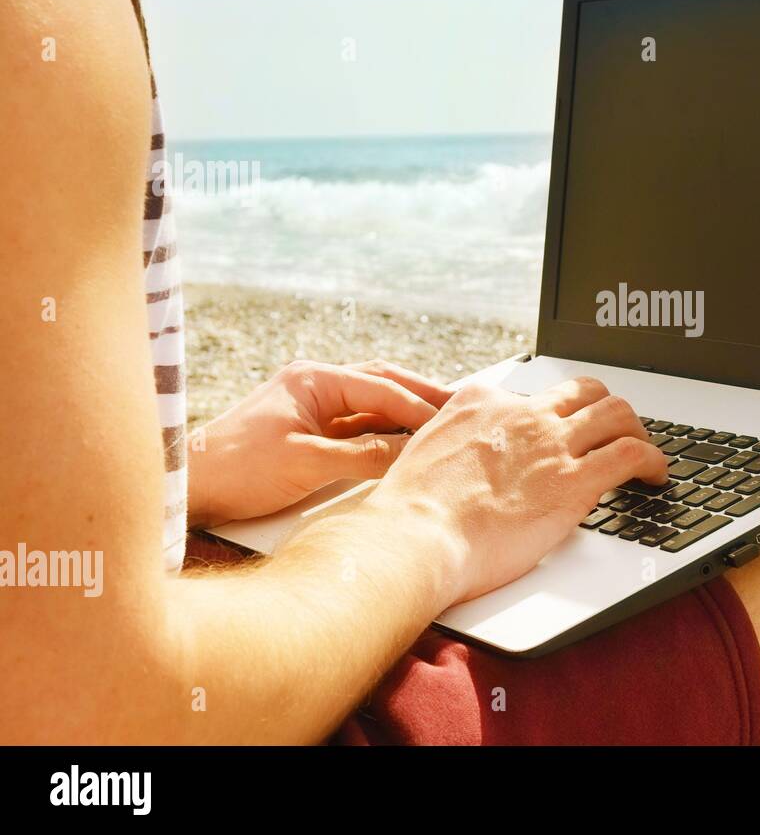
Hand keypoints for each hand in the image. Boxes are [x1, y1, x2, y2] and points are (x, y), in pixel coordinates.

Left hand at [188, 359, 453, 523]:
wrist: (189, 487)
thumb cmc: (237, 470)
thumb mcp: (306, 463)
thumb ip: (363, 455)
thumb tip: (409, 451)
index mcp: (314, 379)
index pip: (382, 388)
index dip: (419, 408)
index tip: (450, 426)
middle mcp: (316, 384)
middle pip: (384, 382)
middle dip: (423, 395)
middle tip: (463, 406)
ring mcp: (312, 405)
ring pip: (373, 401)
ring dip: (407, 410)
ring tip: (444, 420)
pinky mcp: (309, 428)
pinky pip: (359, 423)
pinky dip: (387, 428)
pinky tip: (408, 440)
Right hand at [367, 376, 667, 603]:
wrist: (415, 537)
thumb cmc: (412, 514)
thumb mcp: (424, 453)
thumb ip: (453, 445)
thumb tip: (463, 459)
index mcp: (480, 402)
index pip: (530, 392)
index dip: (551, 414)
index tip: (557, 432)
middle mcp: (520, 413)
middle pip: (583, 390)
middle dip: (604, 408)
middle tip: (614, 433)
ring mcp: (550, 443)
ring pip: (616, 412)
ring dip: (636, 430)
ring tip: (643, 452)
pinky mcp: (574, 481)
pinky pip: (631, 454)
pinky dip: (653, 460)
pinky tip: (656, 475)